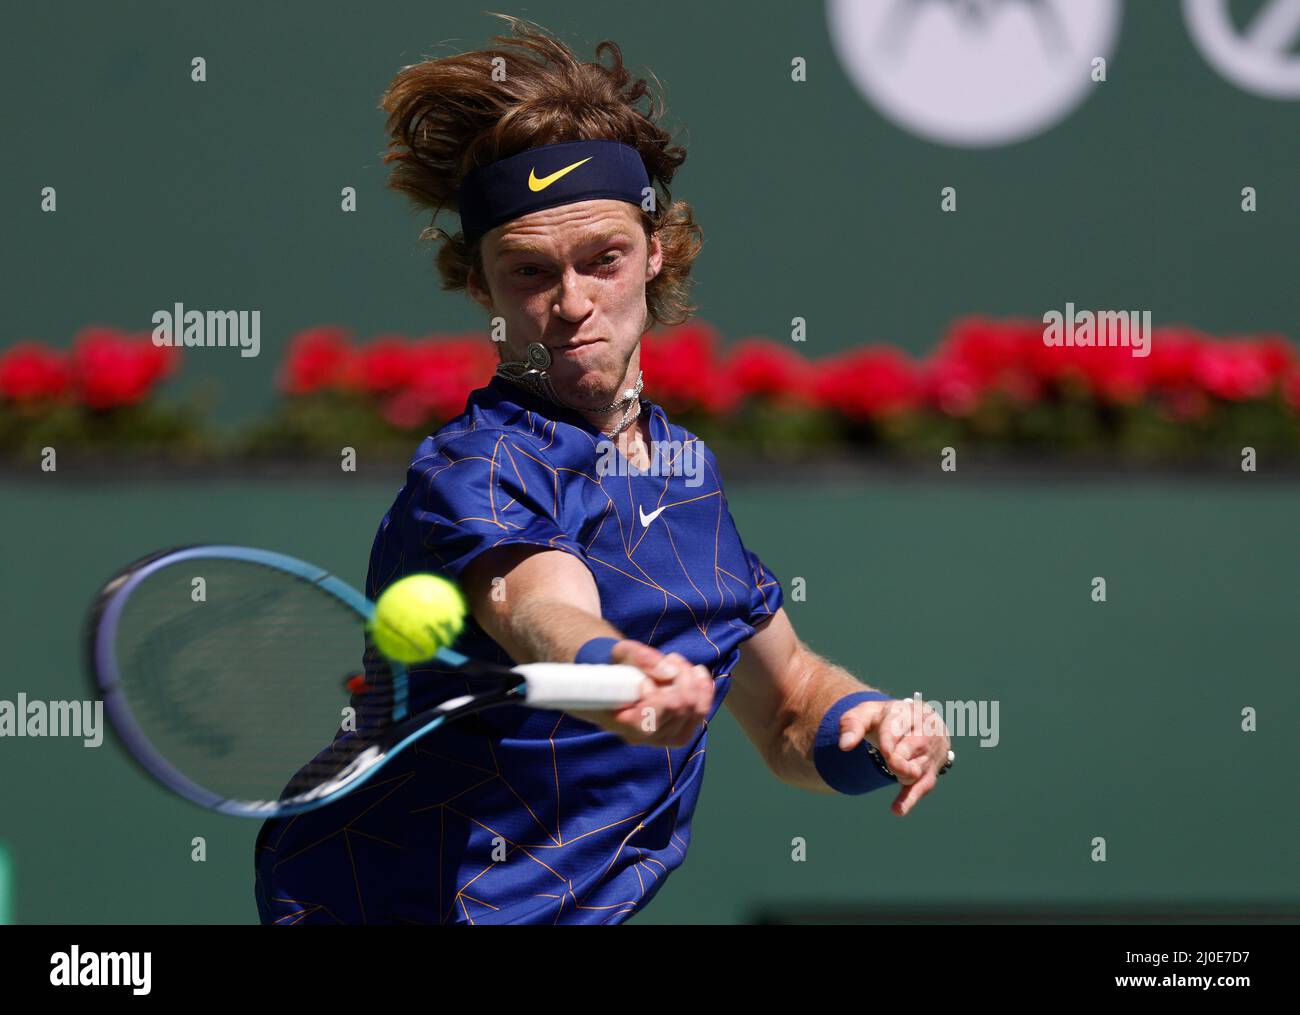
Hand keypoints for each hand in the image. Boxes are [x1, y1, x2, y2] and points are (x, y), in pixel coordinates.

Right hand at [570, 639, 714, 746]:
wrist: (617, 680)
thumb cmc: (616, 667)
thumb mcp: (621, 653)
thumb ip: (641, 658)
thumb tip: (670, 672)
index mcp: (620, 723)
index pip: (648, 720)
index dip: (655, 695)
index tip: (645, 680)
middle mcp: (642, 738)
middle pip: (678, 709)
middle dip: (680, 676)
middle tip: (670, 658)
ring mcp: (663, 739)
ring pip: (694, 709)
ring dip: (691, 679)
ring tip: (678, 664)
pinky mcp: (680, 733)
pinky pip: (702, 711)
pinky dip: (703, 688)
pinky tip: (696, 673)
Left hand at [837, 697, 949, 816]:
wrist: (918, 723)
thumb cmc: (886, 719)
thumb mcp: (866, 713)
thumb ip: (852, 724)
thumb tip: (844, 746)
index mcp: (907, 713)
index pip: (899, 727)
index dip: (891, 741)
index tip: (885, 751)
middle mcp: (924, 731)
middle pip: (914, 748)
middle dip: (898, 759)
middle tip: (890, 761)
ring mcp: (931, 753)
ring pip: (917, 769)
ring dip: (901, 774)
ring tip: (894, 766)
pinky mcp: (931, 772)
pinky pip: (923, 787)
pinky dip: (909, 799)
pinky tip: (897, 810)